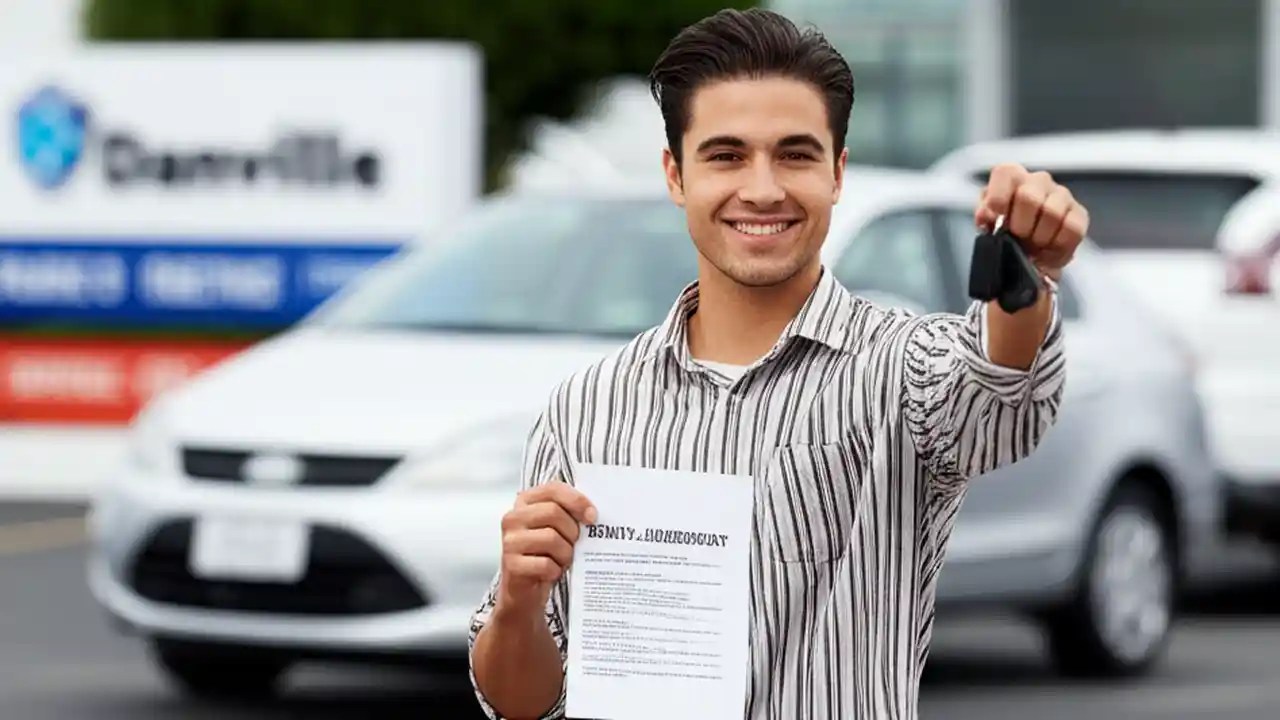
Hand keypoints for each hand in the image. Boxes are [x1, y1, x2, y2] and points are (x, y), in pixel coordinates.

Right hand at [495, 477, 596, 618]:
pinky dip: (555, 571)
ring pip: (551, 538)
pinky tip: (552, 572)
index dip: (577, 500)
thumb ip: (569, 514)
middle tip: (575, 544)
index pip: (553, 489)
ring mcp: (510, 541)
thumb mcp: (556, 529)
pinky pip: (545, 564)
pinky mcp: (511, 564)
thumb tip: (593, 514)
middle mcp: (513, 518)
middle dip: (572, 531)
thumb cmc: (545, 555)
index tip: (592, 517)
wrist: (525, 592)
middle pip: (553, 513)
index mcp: (525, 502)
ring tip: (563, 560)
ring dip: (565, 554)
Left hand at [976, 163, 1088, 281]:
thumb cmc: (1006, 230)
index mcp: (1011, 176)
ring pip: (1052, 214)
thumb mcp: (988, 223)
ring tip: (1034, 246)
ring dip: (1039, 238)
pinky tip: (1049, 250)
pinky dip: (1058, 246)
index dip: (998, 197)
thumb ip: (984, 216)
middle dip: (1020, 226)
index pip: (1005, 174)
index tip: (995, 218)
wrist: (1030, 251)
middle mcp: (1038, 180)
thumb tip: (985, 215)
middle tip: (1018, 238)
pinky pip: (1072, 229)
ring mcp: (1062, 194)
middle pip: (1028, 198)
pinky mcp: (1080, 213)